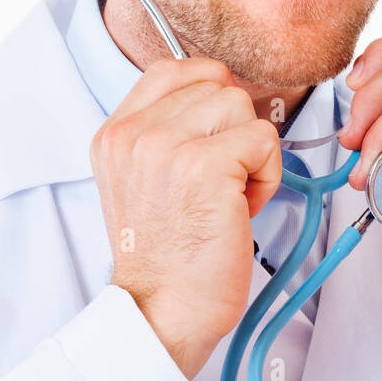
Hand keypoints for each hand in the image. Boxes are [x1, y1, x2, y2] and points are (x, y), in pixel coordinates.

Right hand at [90, 57, 281, 378]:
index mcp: (114, 133)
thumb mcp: (142, 179)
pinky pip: (264, 138)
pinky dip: (267, 176)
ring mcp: (165, 146)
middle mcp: (133, 133)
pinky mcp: (205, 165)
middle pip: (218, 85)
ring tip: (227, 196)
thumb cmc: (168, 254)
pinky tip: (240, 208)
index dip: (210, 98)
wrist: (162, 311)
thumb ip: (166, 130)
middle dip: (232, 131)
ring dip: (251, 153)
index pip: (175, 69)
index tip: (212, 144)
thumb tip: (222, 91)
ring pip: (242, 106)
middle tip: (217, 183)